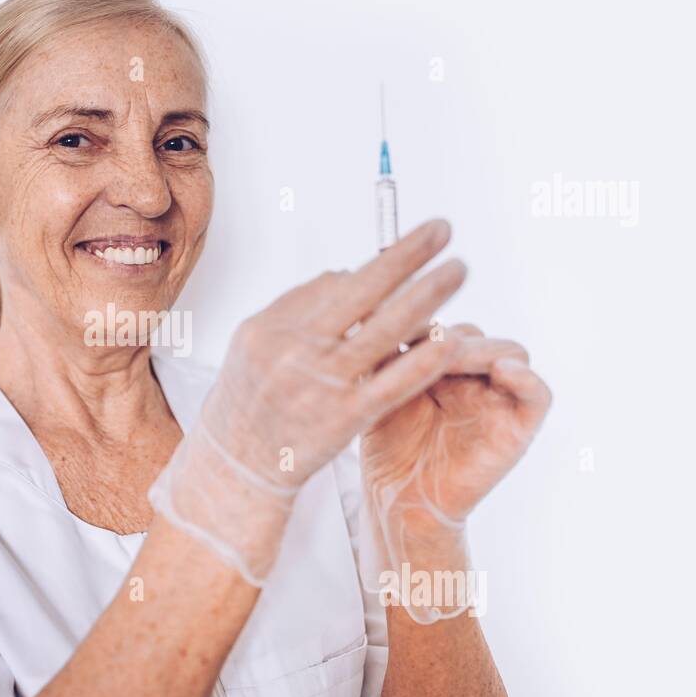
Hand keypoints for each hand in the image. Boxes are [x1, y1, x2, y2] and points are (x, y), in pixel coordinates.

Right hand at [148, 219, 471, 584]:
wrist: (237, 467)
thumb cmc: (248, 403)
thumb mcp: (254, 348)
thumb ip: (298, 311)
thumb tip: (346, 277)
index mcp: (271, 327)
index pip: (332, 284)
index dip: (373, 270)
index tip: (403, 255)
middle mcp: (295, 348)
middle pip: (361, 289)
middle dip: (406, 254)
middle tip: (442, 229)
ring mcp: (321, 382)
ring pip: (385, 328)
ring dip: (428, 294)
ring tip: (458, 271)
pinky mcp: (345, 417)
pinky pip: (393, 382)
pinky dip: (424, 358)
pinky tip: (450, 338)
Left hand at [359, 323, 552, 559]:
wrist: (399, 498)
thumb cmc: (388, 445)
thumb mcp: (381, 391)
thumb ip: (387, 354)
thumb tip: (369, 308)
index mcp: (443, 364)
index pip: (445, 326)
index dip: (424, 323)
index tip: (400, 325)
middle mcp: (474, 376)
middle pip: (476, 336)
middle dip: (451, 336)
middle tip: (428, 339)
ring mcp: (499, 399)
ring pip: (509, 353)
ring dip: (483, 350)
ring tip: (457, 355)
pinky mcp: (520, 426)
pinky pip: (539, 394)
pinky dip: (526, 378)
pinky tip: (502, 370)